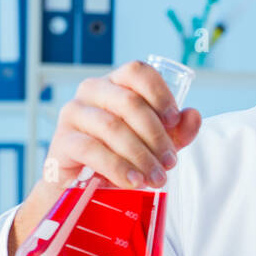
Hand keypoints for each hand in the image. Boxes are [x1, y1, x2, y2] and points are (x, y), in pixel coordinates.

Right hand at [42, 60, 200, 191]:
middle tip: (170, 162)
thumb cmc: (120, 154)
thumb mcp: (156, 142)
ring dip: (140, 155)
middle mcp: (92, 91)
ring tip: (156, 178)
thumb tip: (192, 115)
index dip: (159, 93)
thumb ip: (178, 130)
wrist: (83, 184)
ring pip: (112, 127)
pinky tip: (133, 181)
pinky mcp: (62, 141)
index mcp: (116, 83)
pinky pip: (92, 150)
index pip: (137, 71)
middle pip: (129, 102)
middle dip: (156, 135)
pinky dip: (118, 167)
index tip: (174, 120)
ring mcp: (74, 113)